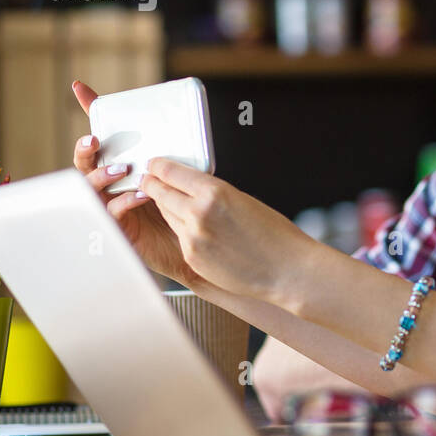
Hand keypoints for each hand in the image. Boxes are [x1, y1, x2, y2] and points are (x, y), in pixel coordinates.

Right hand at [71, 80, 196, 284]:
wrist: (193, 246)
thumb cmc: (184, 208)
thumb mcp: (179, 175)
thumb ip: (173, 155)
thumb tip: (184, 123)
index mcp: (121, 167)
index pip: (103, 136)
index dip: (90, 112)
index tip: (81, 88)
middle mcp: (109, 185)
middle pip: (85, 163)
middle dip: (86, 150)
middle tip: (96, 141)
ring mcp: (110, 207)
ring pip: (90, 188)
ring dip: (103, 175)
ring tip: (122, 168)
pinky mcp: (119, 229)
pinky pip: (112, 212)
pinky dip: (124, 200)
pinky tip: (140, 194)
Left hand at [138, 157, 315, 304]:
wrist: (286, 270)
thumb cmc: (275, 235)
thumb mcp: (244, 200)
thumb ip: (214, 193)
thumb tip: (192, 189)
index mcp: (214, 193)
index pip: (171, 172)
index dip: (158, 166)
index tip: (154, 164)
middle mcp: (198, 214)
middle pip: (159, 192)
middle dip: (152, 185)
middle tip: (149, 180)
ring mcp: (192, 239)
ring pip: (167, 215)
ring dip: (167, 207)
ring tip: (173, 203)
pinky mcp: (191, 258)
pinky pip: (180, 237)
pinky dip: (182, 230)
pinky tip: (195, 229)